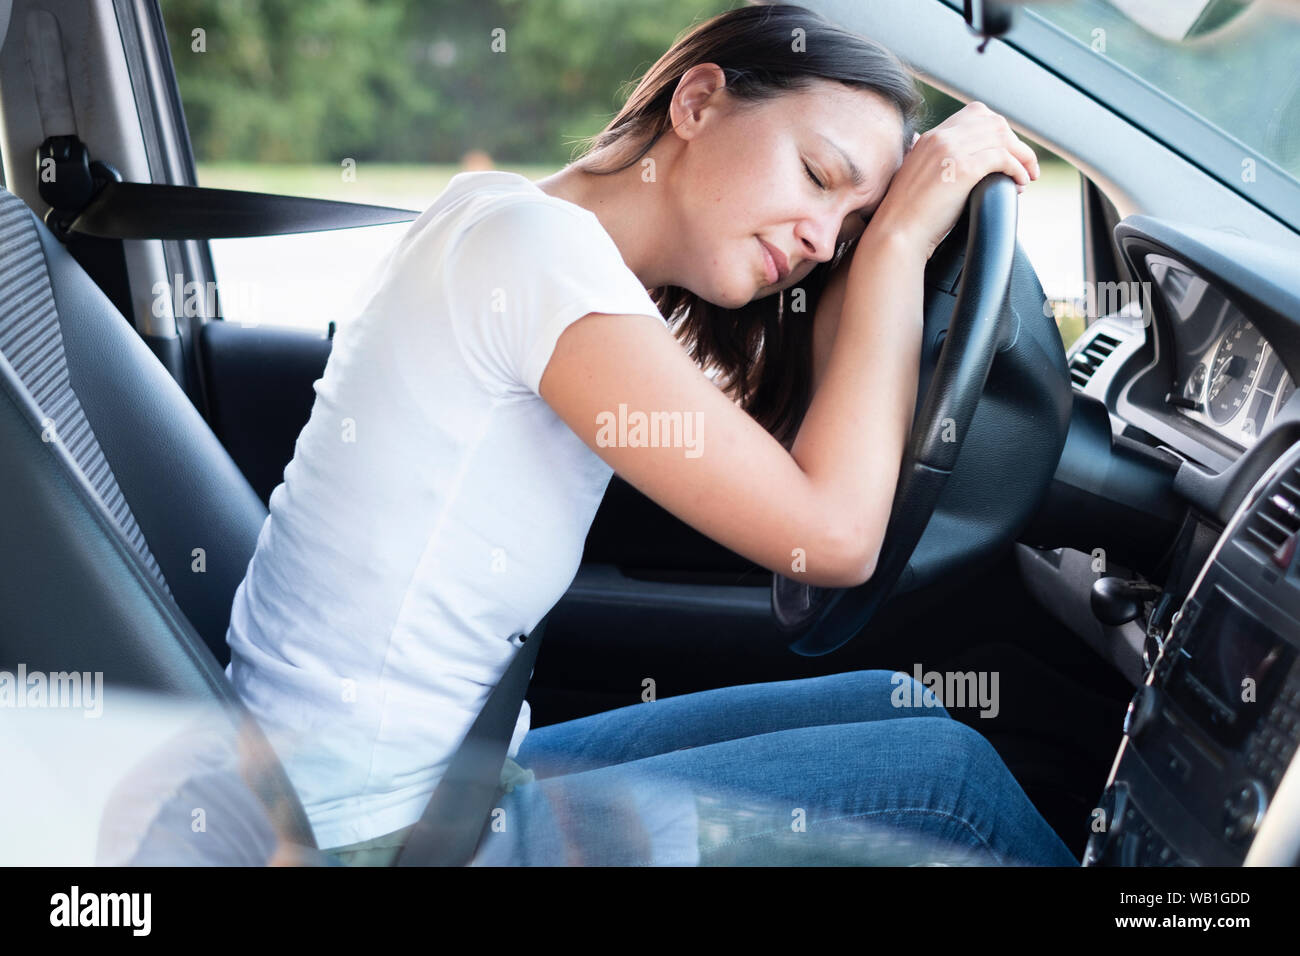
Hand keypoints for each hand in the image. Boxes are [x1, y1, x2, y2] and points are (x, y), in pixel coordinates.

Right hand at [865, 102, 1038, 260]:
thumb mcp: (918, 178)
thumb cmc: (907, 216)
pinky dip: (1018, 169)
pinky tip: (1019, 184)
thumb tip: (957, 166)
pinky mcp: (963, 169)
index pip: (975, 114)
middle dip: (1016, 143)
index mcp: (930, 137)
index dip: (998, 130)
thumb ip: (935, 163)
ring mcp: (951, 151)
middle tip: (1025, 165)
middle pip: (994, 122)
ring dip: (1022, 156)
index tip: (1008, 150)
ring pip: (1003, 137)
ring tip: (1027, 175)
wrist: (896, 233)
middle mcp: (941, 137)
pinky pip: (1003, 158)